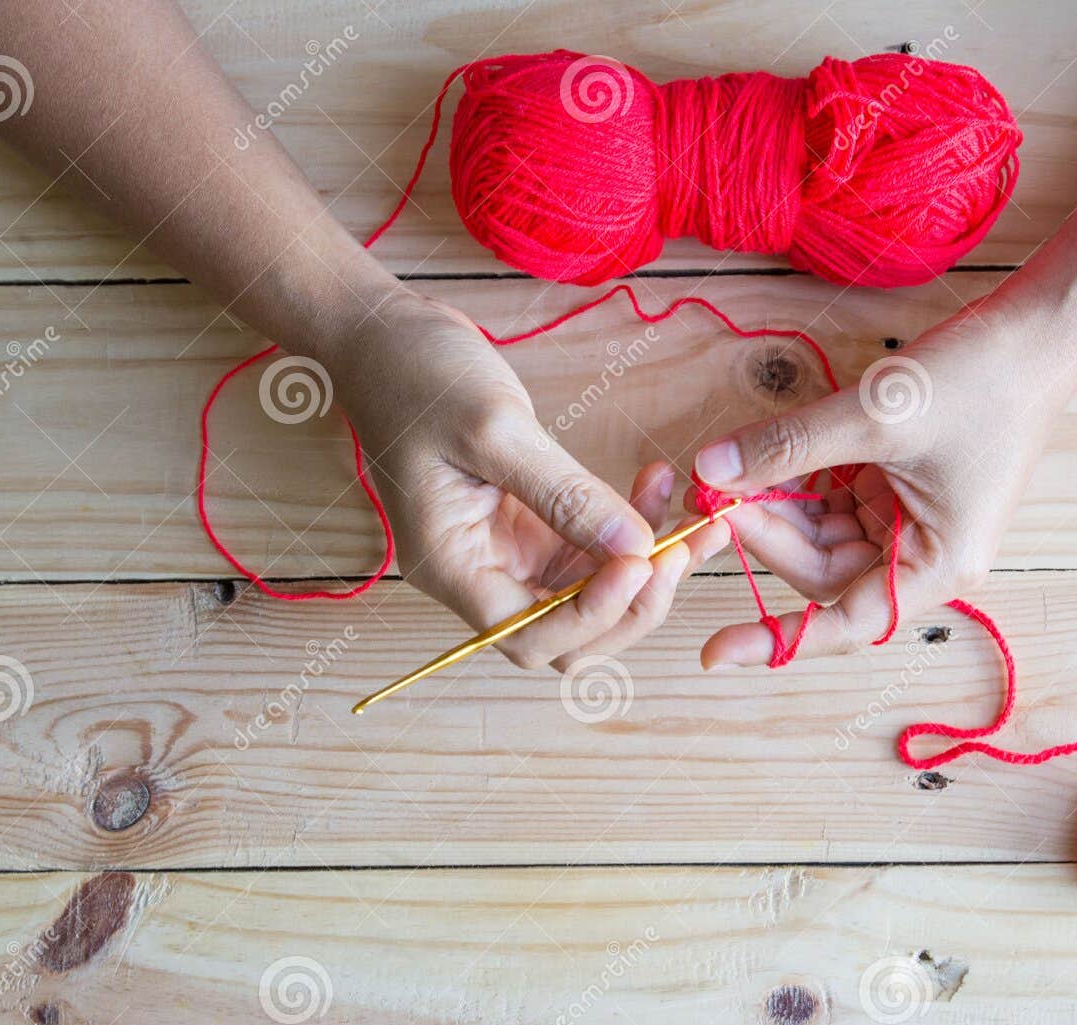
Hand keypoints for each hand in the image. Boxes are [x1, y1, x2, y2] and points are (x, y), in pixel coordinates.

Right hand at [332, 287, 732, 670]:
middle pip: (567, 634)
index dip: (592, 615)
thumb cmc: (418, 375)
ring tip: (689, 518)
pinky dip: (631, 528)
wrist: (387, 336)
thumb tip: (632, 545)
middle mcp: (480, 573)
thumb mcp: (494, 428)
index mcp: (451, 566)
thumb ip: (563, 494)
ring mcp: (508, 551)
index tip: (639, 562)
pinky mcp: (532, 524)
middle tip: (681, 550)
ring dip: (644, 567)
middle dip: (631, 603)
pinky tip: (656, 485)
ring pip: (590, 596)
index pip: (528, 636)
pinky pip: (591, 549)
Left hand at [688, 300, 1070, 667]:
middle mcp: (924, 554)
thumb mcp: (875, 414)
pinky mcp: (897, 486)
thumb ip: (789, 446)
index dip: (778, 638)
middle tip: (719, 497)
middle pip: (824, 571)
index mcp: (937, 565)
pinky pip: (834, 500)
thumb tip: (710, 470)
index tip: (715, 652)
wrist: (1035, 330)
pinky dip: (799, 482)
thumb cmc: (979, 381)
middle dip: (771, 536)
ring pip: (823, 535)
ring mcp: (909, 519)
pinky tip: (766, 457)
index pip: (845, 621)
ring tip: (735, 471)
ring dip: (779, 507)